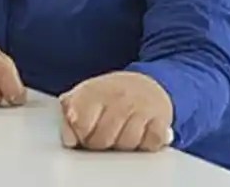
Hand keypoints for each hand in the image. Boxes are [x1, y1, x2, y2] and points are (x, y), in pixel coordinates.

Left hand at [59, 71, 173, 151]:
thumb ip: (69, 113)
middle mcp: (118, 97)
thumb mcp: (85, 95)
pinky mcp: (161, 119)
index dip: (79, 134)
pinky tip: (139, 135)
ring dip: (121, 145)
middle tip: (101, 135)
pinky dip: (144, 145)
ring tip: (119, 133)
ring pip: (125, 144)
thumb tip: (68, 138)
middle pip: (102, 139)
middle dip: (98, 143)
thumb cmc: (111, 94)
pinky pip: (149, 144)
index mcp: (95, 90)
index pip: (80, 123)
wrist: (147, 83)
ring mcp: (141, 107)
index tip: (81, 132)